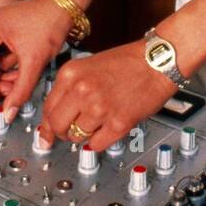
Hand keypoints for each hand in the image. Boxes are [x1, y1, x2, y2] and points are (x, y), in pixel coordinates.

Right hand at [0, 0, 70, 116]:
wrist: (66, 8)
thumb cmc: (50, 20)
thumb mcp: (34, 60)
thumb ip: (20, 90)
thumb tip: (9, 111)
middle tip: (9, 94)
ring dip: (2, 79)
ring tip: (20, 82)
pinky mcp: (2, 37)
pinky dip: (8, 71)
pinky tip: (22, 73)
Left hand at [40, 39, 175, 150]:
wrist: (157, 61)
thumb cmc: (128, 62)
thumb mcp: (88, 67)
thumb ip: (69, 90)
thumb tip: (53, 120)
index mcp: (70, 74)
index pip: (48, 109)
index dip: (48, 124)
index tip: (48, 134)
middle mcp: (81, 90)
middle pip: (57, 127)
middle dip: (63, 133)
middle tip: (71, 132)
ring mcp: (99, 108)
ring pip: (77, 137)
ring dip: (85, 135)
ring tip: (98, 122)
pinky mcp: (118, 123)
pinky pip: (96, 144)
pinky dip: (100, 141)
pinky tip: (107, 128)